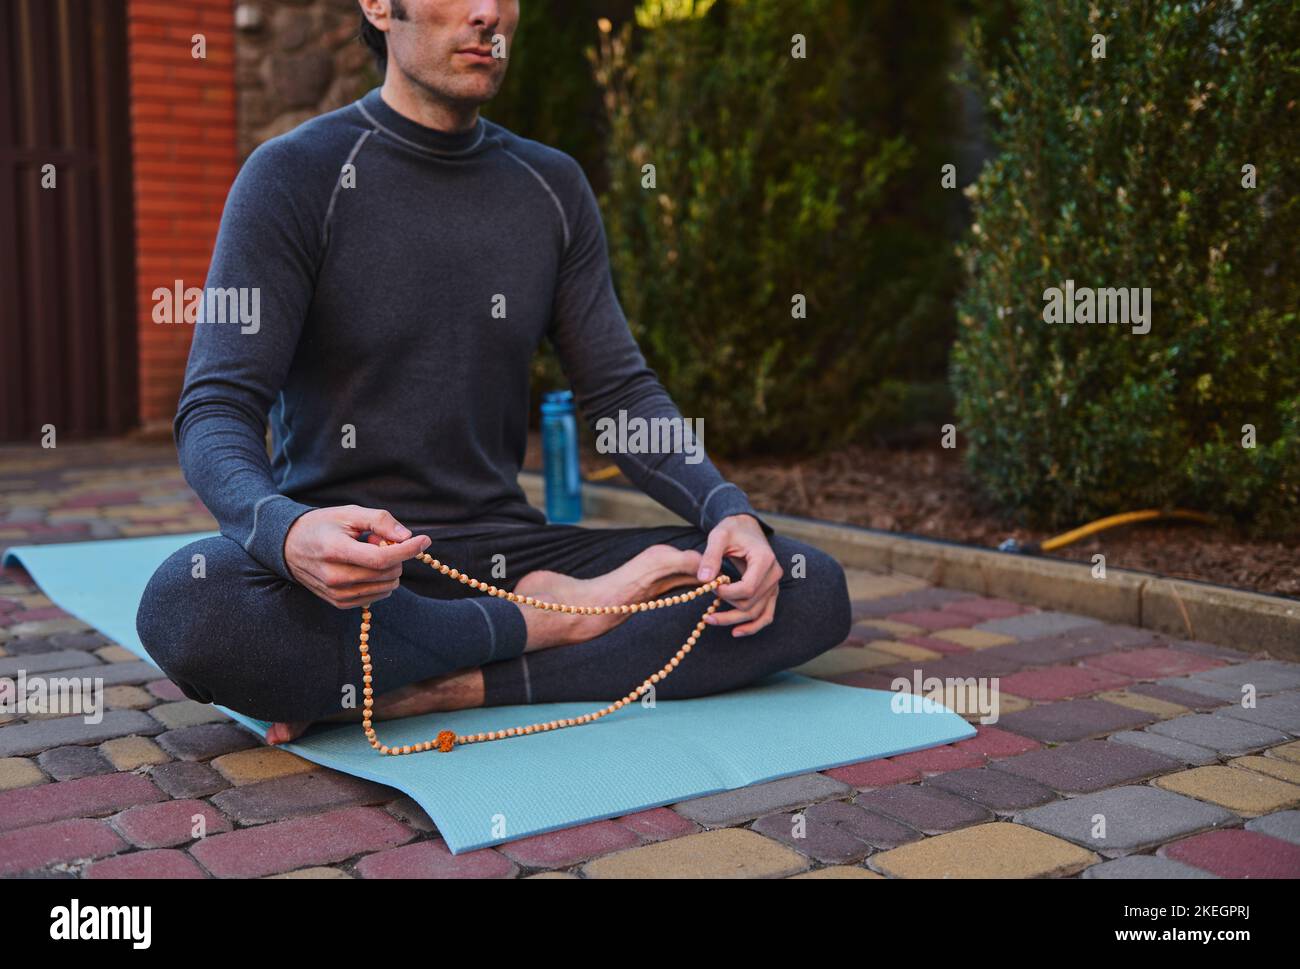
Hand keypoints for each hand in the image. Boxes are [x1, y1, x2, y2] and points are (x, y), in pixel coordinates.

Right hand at [284, 504, 430, 608]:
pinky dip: (380, 581)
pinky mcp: (339, 603)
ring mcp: (336, 593)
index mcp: (335, 550)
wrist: (289, 546)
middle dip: (396, 555)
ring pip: (386, 587)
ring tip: (367, 553)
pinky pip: (377, 596)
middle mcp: (334, 576)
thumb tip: (407, 536)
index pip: (381, 559)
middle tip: (378, 540)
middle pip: (387, 573)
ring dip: (388, 569)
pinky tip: (363, 567)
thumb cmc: (323, 525)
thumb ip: (380, 520)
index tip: (424, 540)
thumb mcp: (349, 513)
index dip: (407, 550)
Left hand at [696, 514, 780, 636]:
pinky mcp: (771, 592)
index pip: (747, 588)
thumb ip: (710, 556)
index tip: (710, 587)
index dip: (726, 593)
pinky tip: (735, 632)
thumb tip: (703, 580)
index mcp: (764, 560)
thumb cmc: (731, 530)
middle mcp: (774, 574)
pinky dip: (752, 626)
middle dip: (726, 607)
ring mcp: (775, 585)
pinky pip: (766, 615)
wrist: (745, 527)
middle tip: (706, 598)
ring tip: (710, 619)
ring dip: (733, 620)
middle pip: (751, 604)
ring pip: (757, 613)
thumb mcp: (718, 536)